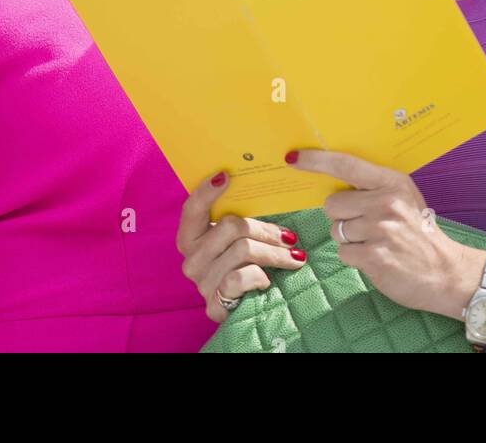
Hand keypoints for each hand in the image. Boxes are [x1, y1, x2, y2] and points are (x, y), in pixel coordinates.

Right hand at [177, 169, 309, 322]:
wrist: (247, 311)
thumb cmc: (247, 267)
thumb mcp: (241, 240)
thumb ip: (241, 218)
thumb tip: (261, 186)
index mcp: (192, 237)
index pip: (192, 209)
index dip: (206, 191)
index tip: (226, 175)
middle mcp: (191, 259)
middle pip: (230, 227)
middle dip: (266, 231)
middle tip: (289, 237)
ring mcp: (201, 283)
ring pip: (242, 251)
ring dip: (274, 255)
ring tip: (293, 257)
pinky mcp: (214, 305)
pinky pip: (240, 278)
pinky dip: (260, 277)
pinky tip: (269, 281)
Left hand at [287, 149, 484, 318]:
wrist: (446, 272)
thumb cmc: (420, 233)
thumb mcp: (403, 198)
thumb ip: (373, 188)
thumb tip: (333, 183)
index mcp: (392, 182)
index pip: (346, 165)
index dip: (316, 161)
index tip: (294, 158)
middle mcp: (385, 202)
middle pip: (332, 204)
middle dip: (341, 217)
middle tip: (366, 225)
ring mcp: (380, 230)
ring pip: (336, 230)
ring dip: (349, 239)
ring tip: (375, 242)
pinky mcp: (375, 257)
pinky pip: (343, 253)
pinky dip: (354, 257)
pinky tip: (375, 258)